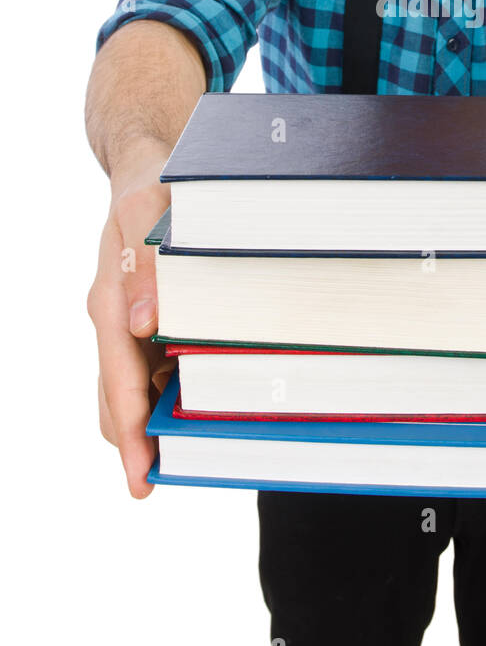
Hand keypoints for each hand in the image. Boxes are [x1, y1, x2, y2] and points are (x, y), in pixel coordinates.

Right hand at [87, 140, 174, 497]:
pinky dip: (180, 390)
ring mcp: (133, 324)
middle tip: (183, 477)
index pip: (117, 384)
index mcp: (110, 303)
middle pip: (123, 402)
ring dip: (164, 422)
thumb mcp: (146, 209)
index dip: (130, 435)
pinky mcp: (154, 319)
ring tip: (206, 451)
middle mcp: (117, 322)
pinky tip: (215, 402)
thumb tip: (138, 323)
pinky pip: (162, 366)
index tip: (143, 480)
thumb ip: (142, 260)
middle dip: (145, 445)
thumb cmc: (150, 187)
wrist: (149, 165)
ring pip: (142, 391)